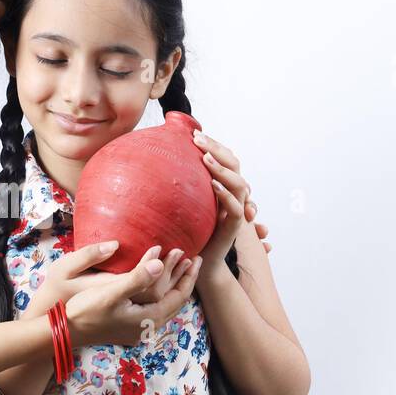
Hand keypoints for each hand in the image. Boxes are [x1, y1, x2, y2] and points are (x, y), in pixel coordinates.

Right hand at [63, 243, 203, 347]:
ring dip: (173, 286)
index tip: (197, 257)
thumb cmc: (85, 311)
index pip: (179, 296)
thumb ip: (137, 278)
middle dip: (185, 280)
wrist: (64, 332)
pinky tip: (156, 287)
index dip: (190, 276)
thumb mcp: (111, 292)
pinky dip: (161, 294)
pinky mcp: (128, 328)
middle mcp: (147, 326)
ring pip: (165, 306)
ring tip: (178, 269)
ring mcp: (138, 330)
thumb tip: (161, 264)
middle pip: (175, 302)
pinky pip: (154, 308)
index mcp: (149, 318)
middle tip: (193, 260)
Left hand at [190, 130, 268, 266]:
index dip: (214, 145)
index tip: (195, 134)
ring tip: (205, 158)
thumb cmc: (189, 230)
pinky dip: (226, 194)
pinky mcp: (234, 226)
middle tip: (197, 139)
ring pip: (238, 184)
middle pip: (234, 165)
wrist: (199, 260)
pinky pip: (235, 207)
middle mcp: (233, 195)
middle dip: (217, 149)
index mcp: (223, 186)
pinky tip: (213, 185)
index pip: (226, 159)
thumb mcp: (183, 202)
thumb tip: (156, 161)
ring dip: (222, 169)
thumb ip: (179, 183)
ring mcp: (236, 209)